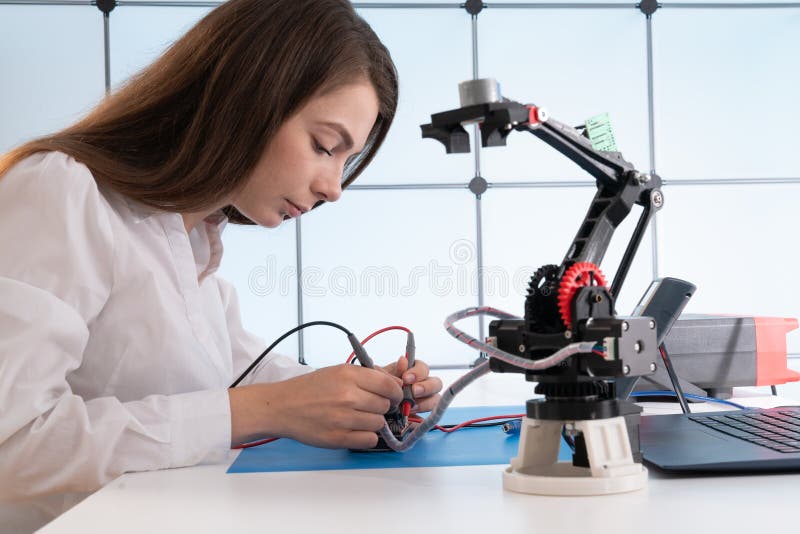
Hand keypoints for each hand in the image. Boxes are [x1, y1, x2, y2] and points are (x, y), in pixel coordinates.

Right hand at [229, 364, 402, 449]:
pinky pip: (369, 440)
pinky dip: (366, 437)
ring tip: (358, 418)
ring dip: (373, 422)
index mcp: (349, 375)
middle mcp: (348, 396)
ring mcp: (343, 418)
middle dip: (382, 407)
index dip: (396, 392)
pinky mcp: (338, 438)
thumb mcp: (338, 371)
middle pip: (385, 405)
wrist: (282, 406)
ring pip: (378, 423)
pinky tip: (355, 430)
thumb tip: (396, 383)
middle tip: (370, 407)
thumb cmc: (310, 389)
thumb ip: (367, 376)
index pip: (389, 385)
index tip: (393, 396)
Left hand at [382, 357, 442, 413]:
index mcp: (413, 371)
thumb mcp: (381, 377)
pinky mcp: (421, 414)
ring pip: (435, 399)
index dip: (418, 373)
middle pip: (436, 383)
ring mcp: (424, 400)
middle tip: (414, 392)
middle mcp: (422, 384)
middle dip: (426, 387)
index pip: (423, 368)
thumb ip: (394, 369)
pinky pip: (429, 415)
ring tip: (410, 407)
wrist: (372, 404)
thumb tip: (403, 360)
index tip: (406, 378)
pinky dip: (421, 415)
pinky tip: (410, 415)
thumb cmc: (378, 387)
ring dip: (425, 403)